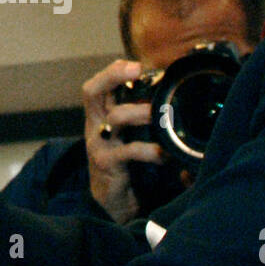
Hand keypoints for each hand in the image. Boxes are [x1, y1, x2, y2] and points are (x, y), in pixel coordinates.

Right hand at [82, 59, 163, 223]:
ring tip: (159, 115)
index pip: (97, 85)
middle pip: (93, 91)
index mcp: (100, 114)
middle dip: (113, 76)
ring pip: (114, 116)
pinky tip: (164, 154)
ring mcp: (99, 144)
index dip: (113, 71)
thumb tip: (172, 91)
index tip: (136, 65)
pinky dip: (149, 150)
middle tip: (137, 70)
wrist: (113, 201)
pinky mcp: (107, 164)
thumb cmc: (126, 160)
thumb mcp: (130, 133)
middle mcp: (95, 125)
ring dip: (140, 111)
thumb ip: (142, 113)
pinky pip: (128, 151)